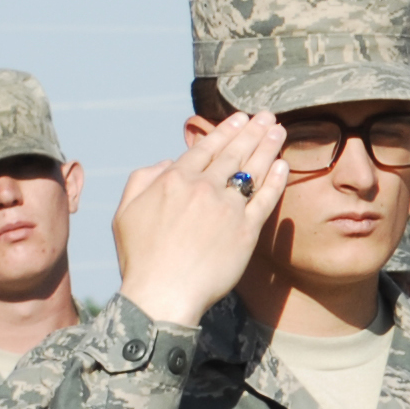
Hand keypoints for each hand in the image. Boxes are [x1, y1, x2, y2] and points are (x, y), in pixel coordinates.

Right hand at [114, 113, 292, 325]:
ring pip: (252, 170)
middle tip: (267, 116)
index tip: (239, 118)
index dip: (225, 131)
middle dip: (252, 131)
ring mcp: (228, 208)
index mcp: (173, 180)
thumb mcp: (125, 212)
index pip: (205, 148)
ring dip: (267, 146)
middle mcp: (203, 188)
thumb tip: (166, 161)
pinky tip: (284, 165)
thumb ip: (142, 180)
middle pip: (233, 153)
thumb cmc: (141, 257)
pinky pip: (266, 199)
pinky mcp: (247, 231)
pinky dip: (276, 180)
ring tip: (278, 130)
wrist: (163, 292)